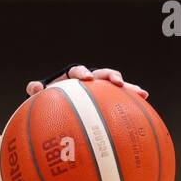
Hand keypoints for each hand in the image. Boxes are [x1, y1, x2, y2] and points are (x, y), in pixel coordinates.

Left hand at [26, 64, 147, 99]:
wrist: (55, 109)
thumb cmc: (47, 101)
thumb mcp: (39, 97)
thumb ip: (35, 90)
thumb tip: (35, 86)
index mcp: (70, 77)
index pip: (76, 71)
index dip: (81, 72)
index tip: (86, 79)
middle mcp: (87, 80)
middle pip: (101, 74)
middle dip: (109, 76)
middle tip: (117, 82)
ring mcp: (99, 90)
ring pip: (115, 86)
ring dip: (127, 87)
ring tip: (140, 92)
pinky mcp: (107, 99)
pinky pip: (120, 99)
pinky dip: (131, 100)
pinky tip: (145, 101)